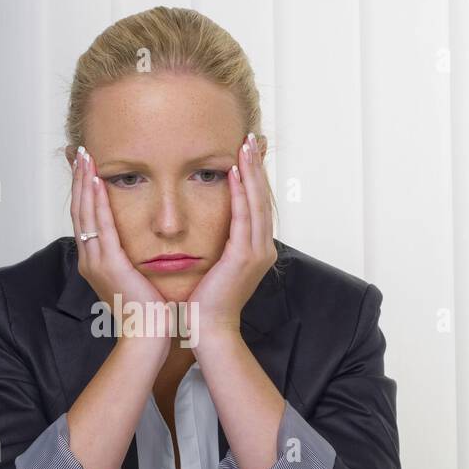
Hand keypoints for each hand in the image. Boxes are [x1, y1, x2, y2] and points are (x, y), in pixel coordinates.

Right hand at [70, 148, 171, 354]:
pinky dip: (96, 202)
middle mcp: (90, 259)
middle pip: (79, 211)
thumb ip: (132, 262)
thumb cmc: (148, 313)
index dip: (83, 192)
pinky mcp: (109, 264)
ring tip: (84, 157)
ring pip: (85, 214)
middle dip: (78, 180)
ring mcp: (96, 262)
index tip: (85, 168)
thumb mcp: (136, 280)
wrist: (147, 337)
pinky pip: (100, 226)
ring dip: (83, 183)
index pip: (86, 219)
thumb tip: (138, 248)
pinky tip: (95, 181)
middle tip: (79, 153)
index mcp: (95, 262)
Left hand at [187, 133, 276, 345]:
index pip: (256, 205)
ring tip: (247, 146)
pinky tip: (235, 173)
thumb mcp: (215, 267)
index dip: (254, 177)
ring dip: (252, 172)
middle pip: (262, 198)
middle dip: (257, 167)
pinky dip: (241, 193)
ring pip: (257, 203)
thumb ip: (217, 246)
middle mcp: (262, 249)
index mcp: (255, 250)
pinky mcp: (244, 258)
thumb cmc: (205, 303)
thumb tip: (207, 228)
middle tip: (253, 138)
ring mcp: (257, 253)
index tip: (248, 152)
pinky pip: (243, 218)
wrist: (208, 330)